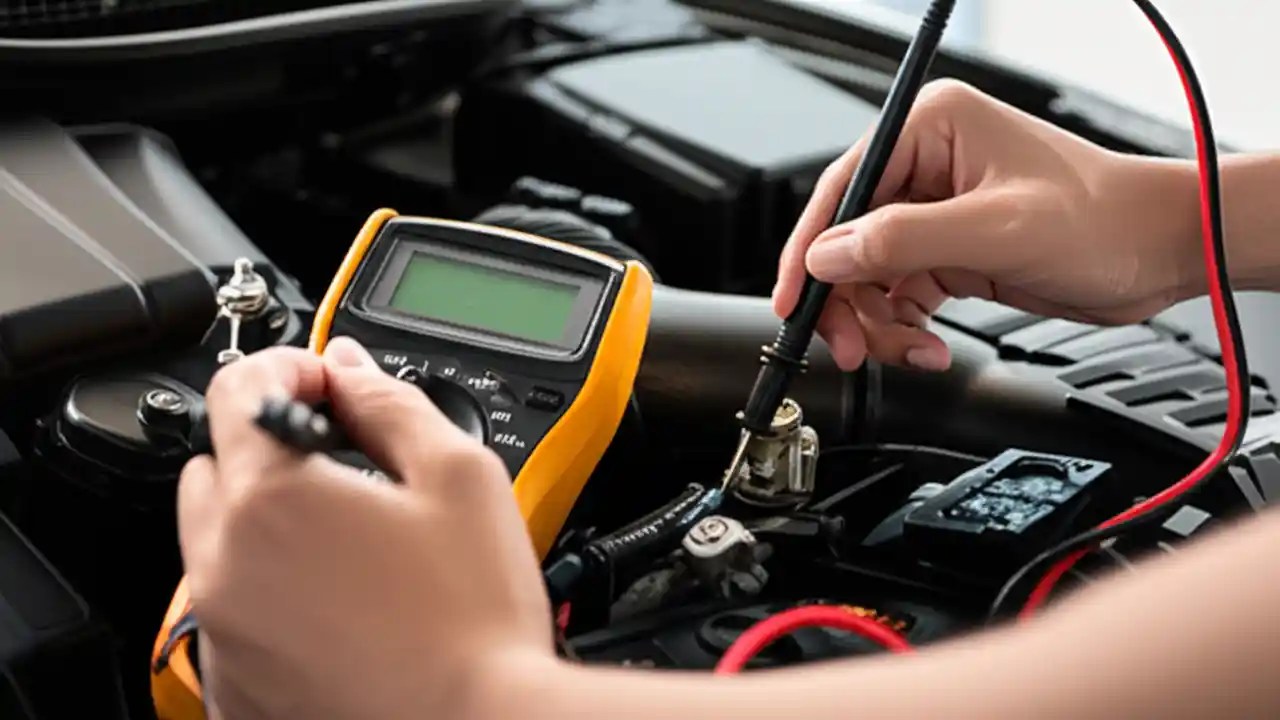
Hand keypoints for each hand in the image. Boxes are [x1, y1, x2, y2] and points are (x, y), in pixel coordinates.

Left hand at [177, 338, 553, 719]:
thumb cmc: (474, 620)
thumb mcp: (458, 476)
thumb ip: (390, 404)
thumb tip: (349, 369)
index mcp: (272, 500)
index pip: (237, 389)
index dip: (290, 368)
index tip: (328, 387)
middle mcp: (225, 566)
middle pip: (214, 467)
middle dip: (271, 452)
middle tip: (346, 469)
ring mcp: (223, 635)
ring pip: (218, 546)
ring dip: (266, 527)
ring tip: (352, 549)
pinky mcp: (234, 689)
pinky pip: (230, 617)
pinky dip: (269, 598)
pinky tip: (341, 609)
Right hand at [774, 79, 1199, 371]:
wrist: (1158, 253)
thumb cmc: (1104, 218)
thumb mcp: (997, 229)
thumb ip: (903, 240)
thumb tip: (829, 255)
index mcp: (931, 129)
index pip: (842, 188)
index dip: (810, 248)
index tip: (794, 298)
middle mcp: (925, 166)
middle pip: (846, 240)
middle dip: (846, 299)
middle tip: (849, 344)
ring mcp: (934, 212)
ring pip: (867, 276)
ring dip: (878, 323)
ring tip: (911, 349)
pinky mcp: (947, 252)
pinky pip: (897, 296)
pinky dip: (903, 329)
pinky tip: (928, 345)